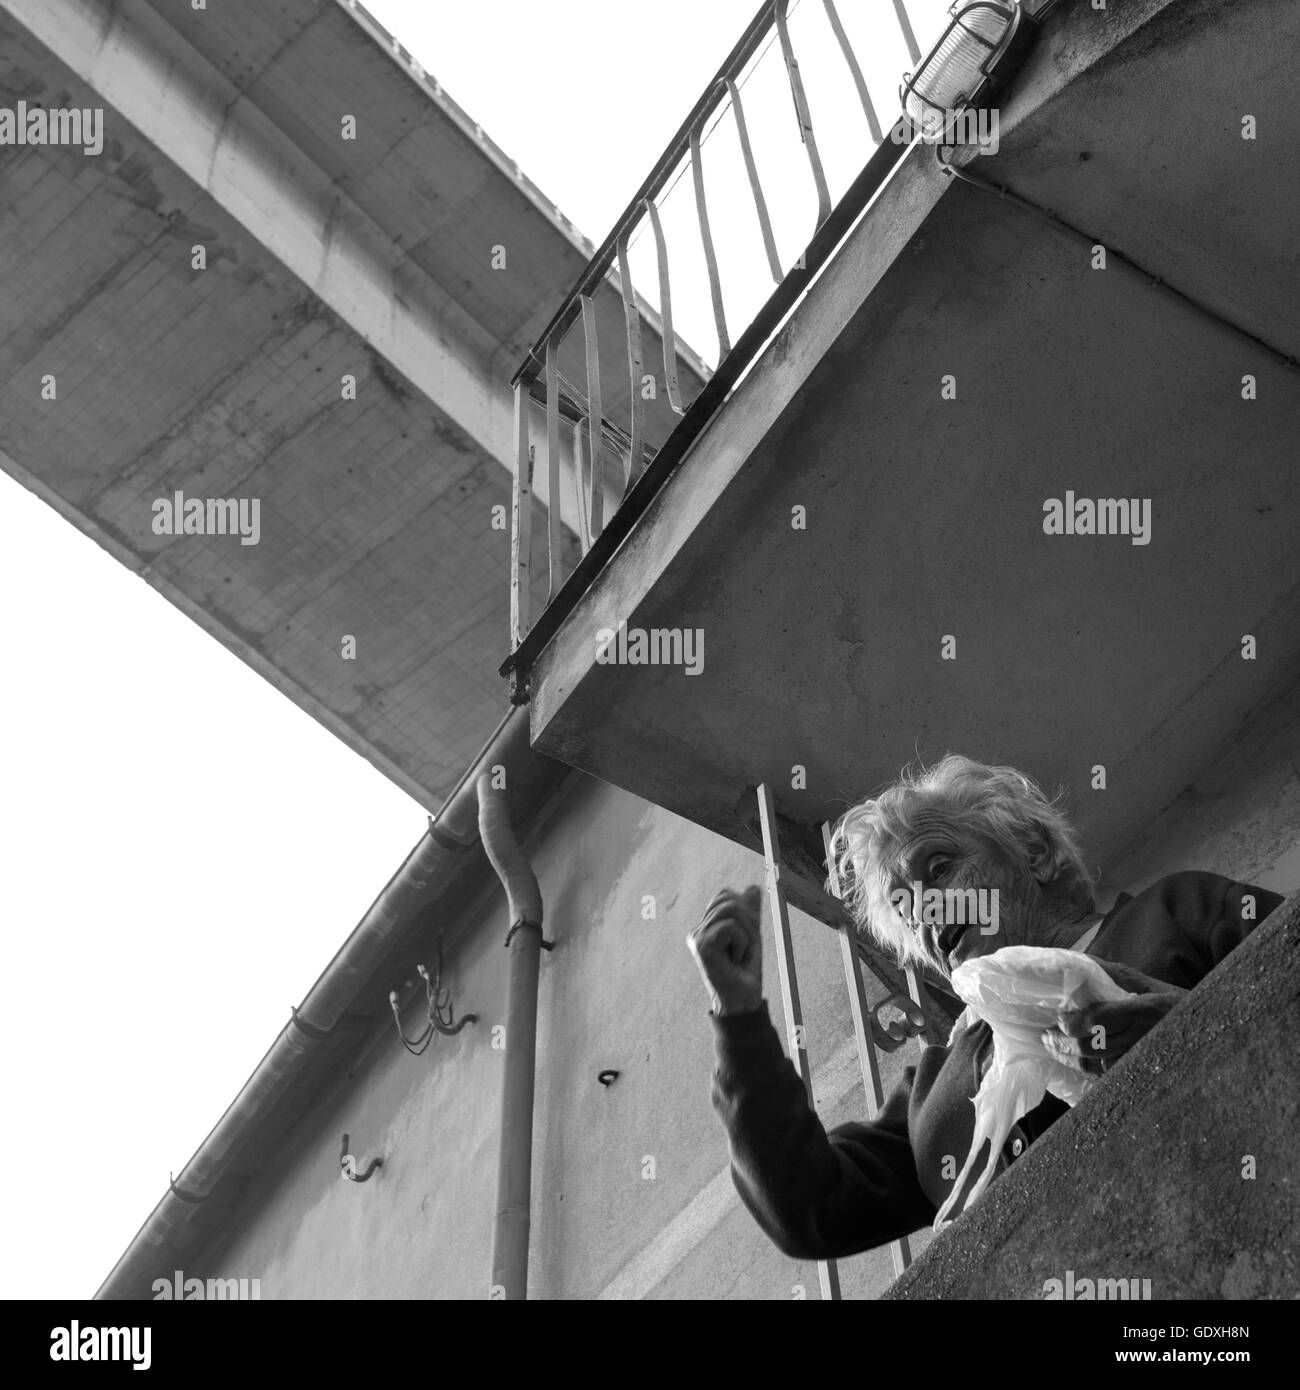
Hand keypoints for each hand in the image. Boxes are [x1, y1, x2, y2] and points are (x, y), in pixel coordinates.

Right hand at [687, 886, 763, 1016]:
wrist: (742, 1000)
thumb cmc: (745, 971)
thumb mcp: (751, 935)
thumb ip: (750, 912)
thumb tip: (752, 887)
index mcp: (706, 926)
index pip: (725, 895)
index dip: (744, 909)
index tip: (746, 936)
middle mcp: (697, 930)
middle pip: (729, 899)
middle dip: (748, 920)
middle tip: (745, 947)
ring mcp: (697, 937)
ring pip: (731, 910)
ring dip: (746, 933)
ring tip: (739, 954)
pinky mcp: (702, 946)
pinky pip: (731, 927)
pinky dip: (742, 942)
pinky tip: (735, 960)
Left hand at [1041, 958, 1187, 1074]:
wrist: (1211, 1031)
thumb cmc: (1177, 1004)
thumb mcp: (1149, 983)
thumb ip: (1114, 974)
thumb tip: (1081, 963)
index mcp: (1139, 1011)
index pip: (1095, 1021)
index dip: (1071, 1022)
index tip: (1057, 1017)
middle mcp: (1138, 1039)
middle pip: (1088, 1046)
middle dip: (1060, 1042)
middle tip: (1046, 1035)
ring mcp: (1138, 1061)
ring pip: (1093, 1065)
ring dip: (1068, 1057)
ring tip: (1054, 1047)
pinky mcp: (1139, 1076)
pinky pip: (1106, 1078)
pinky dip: (1087, 1070)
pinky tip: (1076, 1062)